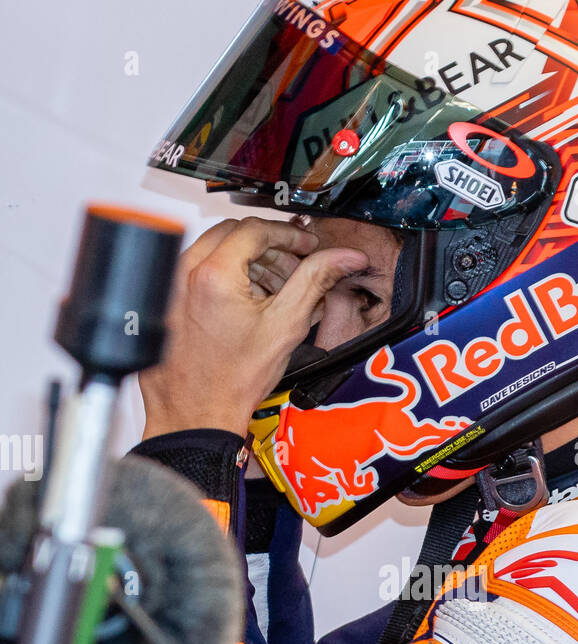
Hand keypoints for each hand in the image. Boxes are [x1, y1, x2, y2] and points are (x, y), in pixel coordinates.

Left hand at [139, 217, 367, 438]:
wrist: (198, 414)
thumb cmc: (234, 381)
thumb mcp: (286, 325)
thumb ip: (316, 281)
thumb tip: (343, 258)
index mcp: (214, 273)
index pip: (256, 229)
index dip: (289, 234)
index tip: (307, 245)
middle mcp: (186, 271)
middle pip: (235, 234)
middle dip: (270, 246)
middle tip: (295, 265)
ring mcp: (172, 285)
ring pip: (217, 250)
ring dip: (250, 261)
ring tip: (276, 289)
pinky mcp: (168, 299)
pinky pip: (200, 270)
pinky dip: (229, 275)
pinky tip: (250, 301)